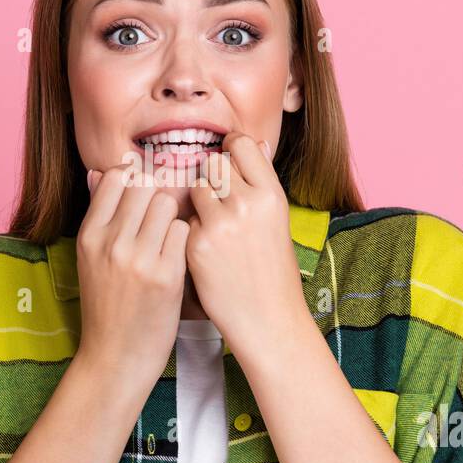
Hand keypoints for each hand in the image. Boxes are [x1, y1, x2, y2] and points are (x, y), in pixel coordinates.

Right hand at [74, 163, 189, 388]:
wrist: (115, 358)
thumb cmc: (107, 306)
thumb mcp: (90, 259)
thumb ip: (98, 215)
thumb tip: (98, 172)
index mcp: (89, 235)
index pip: (116, 177)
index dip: (136, 179)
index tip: (145, 194)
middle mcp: (110, 242)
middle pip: (145, 185)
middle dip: (158, 195)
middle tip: (164, 215)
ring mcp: (138, 259)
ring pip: (167, 203)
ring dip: (174, 215)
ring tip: (170, 237)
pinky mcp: (166, 275)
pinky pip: (184, 231)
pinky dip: (185, 238)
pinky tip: (179, 256)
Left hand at [185, 133, 310, 352]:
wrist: (268, 318)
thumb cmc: (273, 269)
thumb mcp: (277, 220)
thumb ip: (262, 183)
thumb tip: (258, 144)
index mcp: (272, 194)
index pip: (241, 145)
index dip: (230, 149)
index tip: (226, 160)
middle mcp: (247, 203)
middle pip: (213, 164)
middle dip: (213, 178)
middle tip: (221, 202)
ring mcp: (220, 224)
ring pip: (195, 188)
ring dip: (199, 203)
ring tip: (216, 228)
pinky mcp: (197, 244)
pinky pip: (185, 219)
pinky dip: (192, 231)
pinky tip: (208, 252)